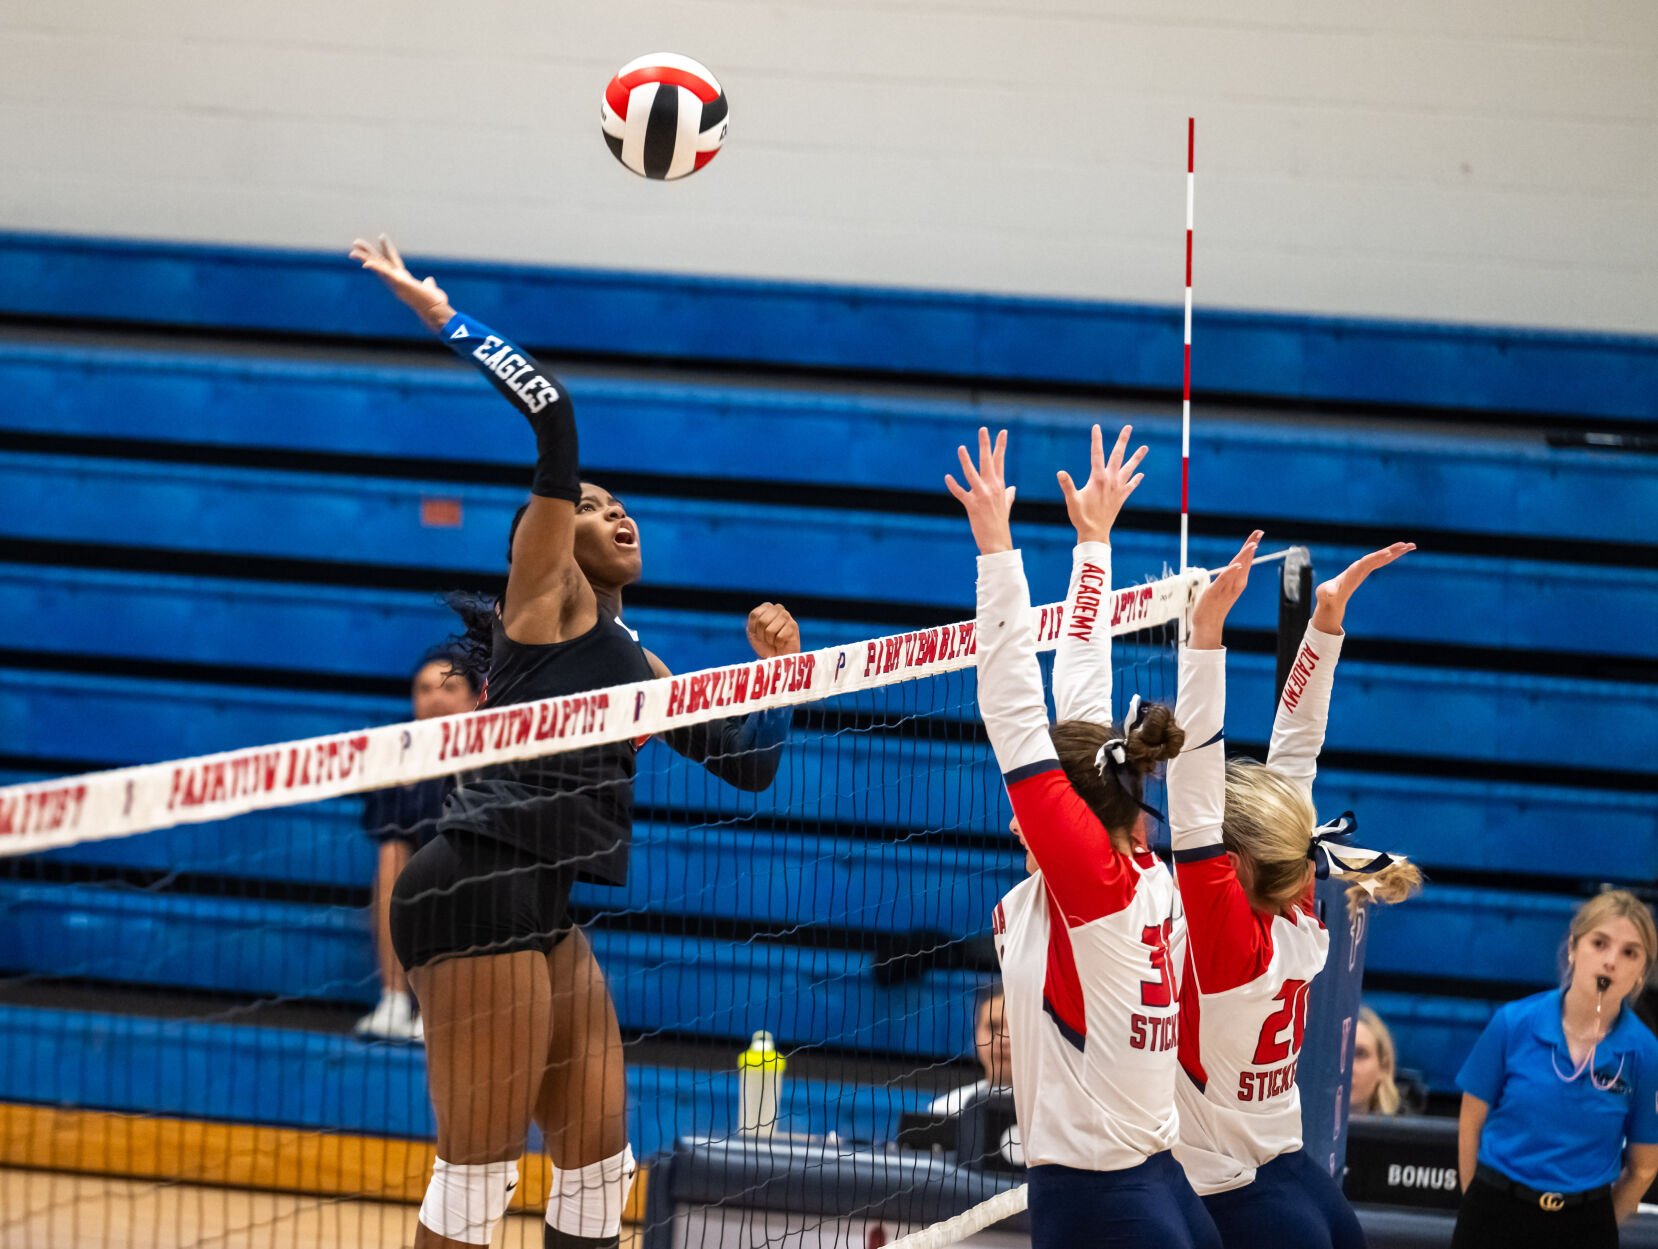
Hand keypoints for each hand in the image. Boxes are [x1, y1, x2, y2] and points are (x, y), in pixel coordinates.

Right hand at [349, 234, 453, 332]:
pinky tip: (366, 264)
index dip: (387, 248)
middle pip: (379, 262)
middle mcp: (396, 279)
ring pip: (378, 267)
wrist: (435, 312)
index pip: (393, 260)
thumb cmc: (432, 303)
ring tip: (353, 251)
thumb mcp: (429, 289)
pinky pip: (385, 274)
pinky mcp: (399, 283)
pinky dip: (376, 269)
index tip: (381, 236)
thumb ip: (428, 284)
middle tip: (355, 242)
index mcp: (403, 278)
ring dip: (365, 259)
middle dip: (367, 252)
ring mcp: (396, 282)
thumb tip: (429, 281)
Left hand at [747, 602, 800, 657]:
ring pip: (770, 630)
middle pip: (762, 621)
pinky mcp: (793, 626)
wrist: (776, 657)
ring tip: (774, 640)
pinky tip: (781, 642)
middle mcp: (777, 608)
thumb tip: (762, 619)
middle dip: (761, 635)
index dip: (753, 628)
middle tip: (766, 639)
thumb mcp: (752, 631)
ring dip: (770, 640)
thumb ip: (753, 620)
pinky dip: (778, 643)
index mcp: (766, 607)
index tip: (757, 633)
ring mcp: (786, 616)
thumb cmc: (764, 644)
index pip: (755, 614)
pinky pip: (780, 637)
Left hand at [944, 427, 1015, 554]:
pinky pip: (960, 493)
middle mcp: (992, 488)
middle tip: (983, 429)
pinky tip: (947, 477)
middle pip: (988, 461)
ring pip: (972, 474)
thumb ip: (1008, 496)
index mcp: (1000, 486)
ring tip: (961, 448)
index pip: (1000, 461)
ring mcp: (982, 496)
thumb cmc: (1000, 524)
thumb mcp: (1006, 507)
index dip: (1001, 446)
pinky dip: (953, 485)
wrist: (997, 541)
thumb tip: (1013, 489)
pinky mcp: (972, 505)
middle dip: (986, 445)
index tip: (1002, 432)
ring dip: (966, 460)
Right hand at [1056, 423, 1146, 543]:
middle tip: (1129, 427)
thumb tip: (1060, 472)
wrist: (1095, 533)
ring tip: (1145, 447)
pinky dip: (1136, 480)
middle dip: (1122, 441)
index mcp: (1098, 479)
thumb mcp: (1071, 500)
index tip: (1096, 427)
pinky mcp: (1121, 498)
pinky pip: (1131, 486)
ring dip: (1137, 458)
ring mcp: (1118, 489)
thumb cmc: (1081, 517)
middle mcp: (1110, 481)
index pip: (1096, 454)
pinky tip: (1141, 474)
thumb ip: (1067, 485)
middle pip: (1118, 456)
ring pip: (1129, 469)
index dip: (1096, 440)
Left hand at [1189, 530, 1262, 648]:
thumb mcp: (1225, 586)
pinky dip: (1231, 572)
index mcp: (1238, 580)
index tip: (1258, 533)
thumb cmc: (1215, 604)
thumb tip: (1236, 564)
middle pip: (1245, 561)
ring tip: (1252, 545)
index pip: (1246, 559)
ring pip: (1238, 568)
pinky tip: (1237, 565)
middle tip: (1259, 533)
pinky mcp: (1215, 591)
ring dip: (1245, 556)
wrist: (1208, 623)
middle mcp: (1236, 583)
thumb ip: (1230, 575)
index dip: (1251, 545)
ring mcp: (1227, 588)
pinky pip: (1224, 580)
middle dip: (1251, 546)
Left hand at [1312, 542, 1414, 634]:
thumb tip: (1329, 593)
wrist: (1329, 594)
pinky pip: (1383, 560)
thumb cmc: (1328, 595)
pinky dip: (1394, 556)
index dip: (1375, 557)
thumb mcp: (1327, 594)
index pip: (1366, 562)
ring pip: (1383, 557)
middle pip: (1377, 556)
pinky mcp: (1369, 569)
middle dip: (1390, 551)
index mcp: (1352, 571)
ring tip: (1411, 545)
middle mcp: (1360, 566)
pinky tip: (1404, 551)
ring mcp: (1366, 566)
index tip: (1386, 553)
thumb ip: (1329, 593)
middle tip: (1405, 545)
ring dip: (1396, 551)